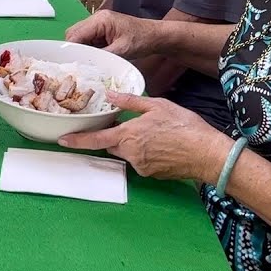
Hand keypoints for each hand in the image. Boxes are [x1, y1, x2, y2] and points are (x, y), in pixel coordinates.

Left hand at [58, 92, 230, 182]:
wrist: (208, 154)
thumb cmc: (184, 126)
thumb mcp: (157, 105)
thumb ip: (130, 102)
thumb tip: (110, 96)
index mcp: (129, 135)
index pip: (96, 140)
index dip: (78, 140)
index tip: (62, 140)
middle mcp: (131, 154)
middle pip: (112, 146)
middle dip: (115, 137)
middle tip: (129, 125)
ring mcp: (141, 166)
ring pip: (128, 153)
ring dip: (133, 144)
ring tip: (154, 133)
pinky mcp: (152, 174)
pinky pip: (141, 161)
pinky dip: (146, 152)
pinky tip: (162, 144)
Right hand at [64, 9, 156, 59]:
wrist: (156, 36)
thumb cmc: (142, 40)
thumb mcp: (121, 51)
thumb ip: (101, 55)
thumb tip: (84, 63)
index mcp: (101, 20)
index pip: (76, 34)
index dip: (70, 49)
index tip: (68, 63)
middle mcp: (97, 19)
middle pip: (74, 34)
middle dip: (74, 49)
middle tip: (76, 64)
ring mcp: (99, 23)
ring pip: (80, 37)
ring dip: (81, 49)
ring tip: (85, 63)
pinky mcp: (102, 29)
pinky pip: (88, 39)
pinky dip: (88, 49)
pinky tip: (94, 58)